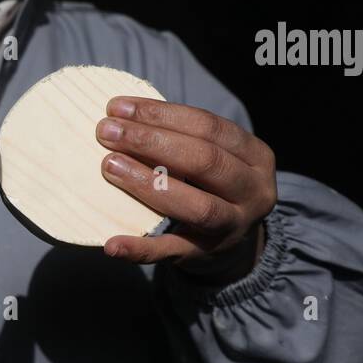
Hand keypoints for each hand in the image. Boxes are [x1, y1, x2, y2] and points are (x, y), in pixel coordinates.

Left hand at [95, 96, 277, 283]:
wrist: (235, 242)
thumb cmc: (212, 184)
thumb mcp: (214, 156)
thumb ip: (180, 138)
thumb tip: (122, 116)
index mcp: (256, 155)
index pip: (208, 126)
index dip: (162, 115)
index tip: (117, 107)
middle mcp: (254, 191)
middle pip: (204, 161)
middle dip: (151, 142)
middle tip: (105, 132)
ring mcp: (233, 227)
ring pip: (197, 206)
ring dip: (148, 183)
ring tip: (109, 166)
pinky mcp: (205, 255)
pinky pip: (172, 252)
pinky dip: (140, 249)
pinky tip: (112, 244)